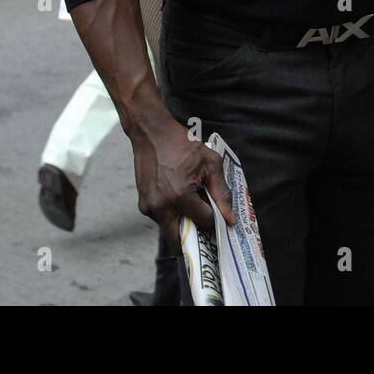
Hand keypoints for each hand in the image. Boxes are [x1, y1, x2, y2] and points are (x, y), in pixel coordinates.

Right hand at [129, 112, 236, 241]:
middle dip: (195, 237)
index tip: (220, 215)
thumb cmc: (182, 145)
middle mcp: (161, 207)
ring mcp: (149, 208)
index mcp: (180, 197)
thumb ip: (221, 193)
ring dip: (183, 224)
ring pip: (169, 229)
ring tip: (194, 205)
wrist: (152, 133)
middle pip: (180, 240)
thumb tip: (230, 219)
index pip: (204, 222)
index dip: (215, 219)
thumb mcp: (210, 164)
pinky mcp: (143, 204)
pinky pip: (161, 219)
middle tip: (207, 228)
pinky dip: (172, 215)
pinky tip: (180, 197)